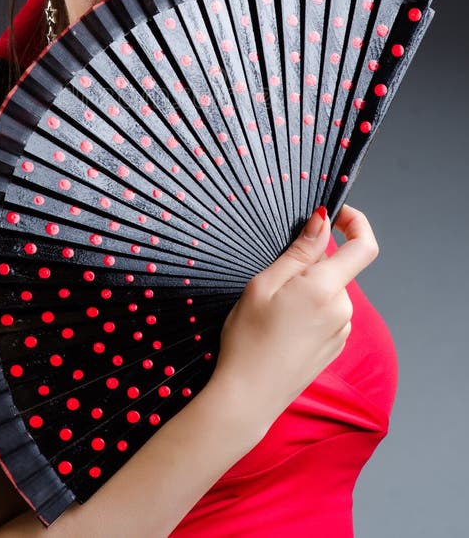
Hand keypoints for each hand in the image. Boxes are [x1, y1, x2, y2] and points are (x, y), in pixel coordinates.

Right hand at [209, 203, 378, 434]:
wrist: (248, 396)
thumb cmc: (247, 339)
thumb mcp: (264, 285)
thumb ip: (299, 252)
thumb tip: (322, 221)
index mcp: (324, 289)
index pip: (364, 246)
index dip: (356, 222)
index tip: (336, 213)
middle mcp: (342, 310)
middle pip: (337, 269)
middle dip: (311, 265)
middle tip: (274, 280)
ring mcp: (341, 331)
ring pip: (330, 292)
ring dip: (308, 289)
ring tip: (273, 310)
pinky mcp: (334, 346)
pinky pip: (328, 313)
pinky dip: (309, 309)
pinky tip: (282, 327)